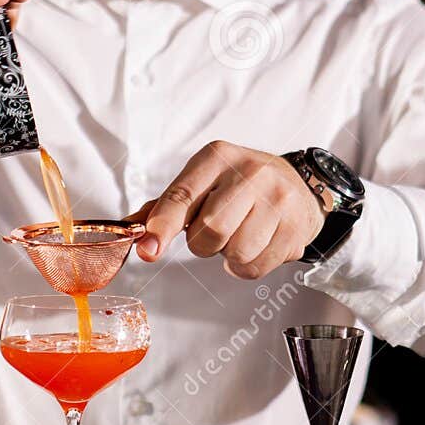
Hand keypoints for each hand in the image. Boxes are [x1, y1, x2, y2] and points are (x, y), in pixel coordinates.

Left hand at [128, 141, 324, 278]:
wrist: (298, 185)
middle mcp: (250, 173)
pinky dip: (248, 267)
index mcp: (217, 158)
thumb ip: (164, 208)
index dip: (162, 226)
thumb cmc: (240, 186)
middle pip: (210, 230)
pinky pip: (257, 267)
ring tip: (240, 236)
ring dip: (229, 256)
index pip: (182, 195)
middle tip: (214, 233)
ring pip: (236, 252)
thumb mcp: (203, 183)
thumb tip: (126, 230)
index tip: (148, 250)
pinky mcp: (296, 226)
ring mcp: (277, 198)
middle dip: (203, 244)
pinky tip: (257, 245)